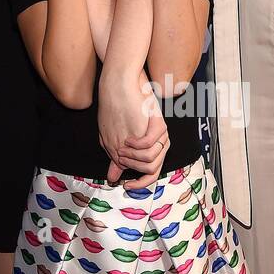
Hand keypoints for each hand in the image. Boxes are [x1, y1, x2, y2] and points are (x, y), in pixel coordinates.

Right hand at [98, 71, 170, 188]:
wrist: (121, 87)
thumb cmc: (119, 113)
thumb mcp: (116, 140)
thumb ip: (116, 160)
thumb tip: (112, 178)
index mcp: (153, 148)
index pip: (152, 175)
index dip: (140, 184)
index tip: (125, 185)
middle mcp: (161, 142)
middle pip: (153, 169)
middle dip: (132, 167)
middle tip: (120, 157)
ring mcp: (161, 133)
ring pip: (151, 159)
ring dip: (132, 156)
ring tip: (122, 146)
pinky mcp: (158, 123)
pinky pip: (150, 143)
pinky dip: (136, 145)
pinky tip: (127, 139)